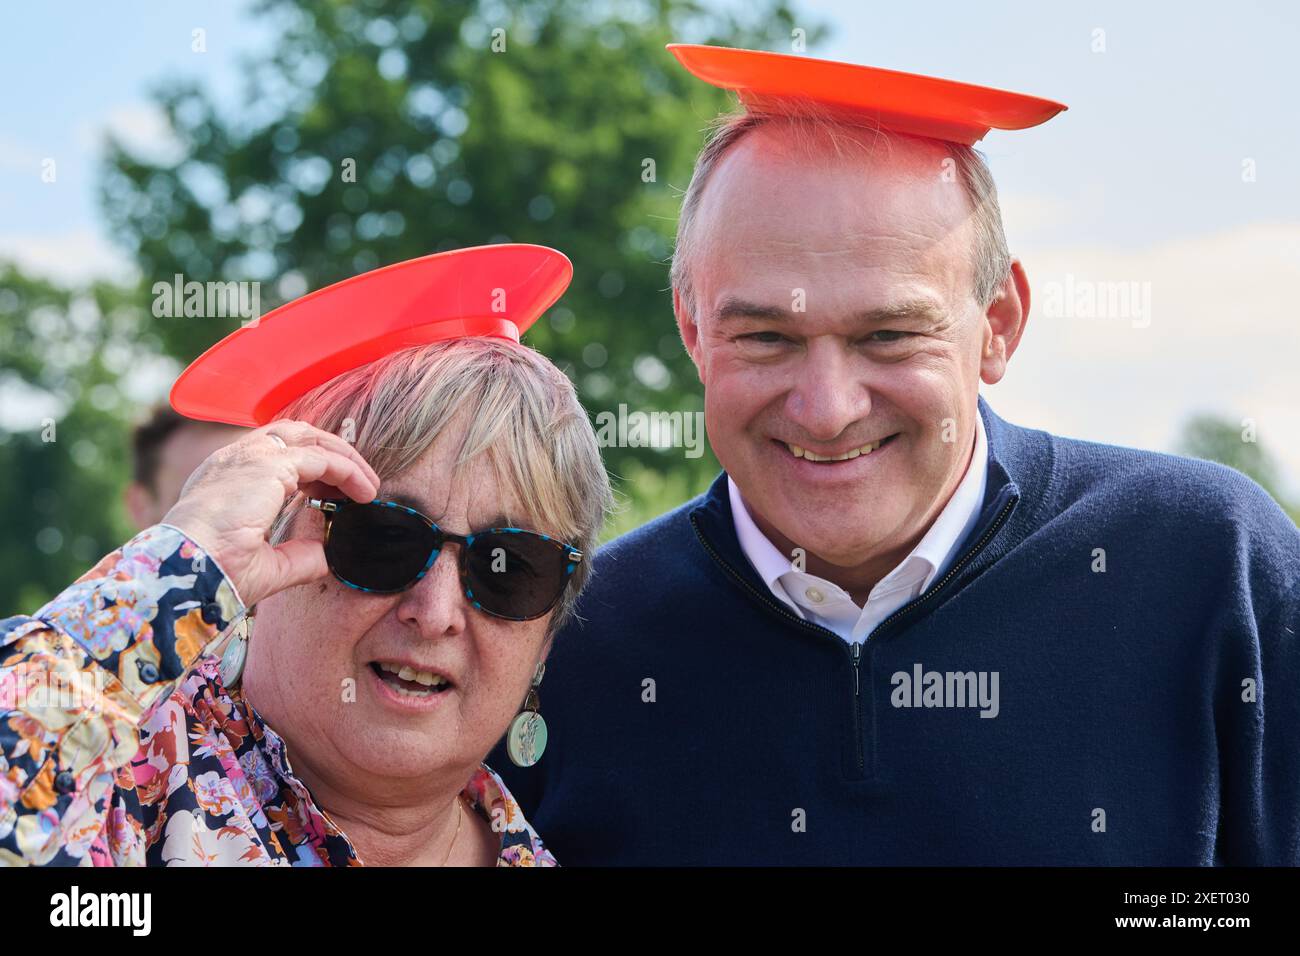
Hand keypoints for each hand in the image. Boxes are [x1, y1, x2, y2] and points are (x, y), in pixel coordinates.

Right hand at [162, 421, 379, 606]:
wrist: (188, 572)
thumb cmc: (214, 573)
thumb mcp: (265, 565)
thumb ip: (297, 556)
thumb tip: (326, 554)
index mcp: (225, 478)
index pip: (275, 453)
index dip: (311, 466)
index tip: (335, 493)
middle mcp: (235, 459)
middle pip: (295, 435)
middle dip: (332, 453)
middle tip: (359, 484)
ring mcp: (251, 457)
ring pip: (312, 439)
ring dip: (345, 458)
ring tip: (368, 487)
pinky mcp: (269, 465)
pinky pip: (322, 457)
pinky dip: (347, 470)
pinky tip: (365, 493)